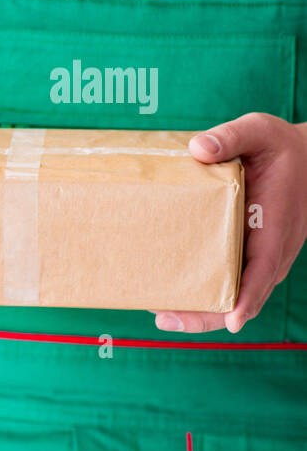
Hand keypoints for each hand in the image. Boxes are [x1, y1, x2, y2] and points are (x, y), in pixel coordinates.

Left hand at [153, 113, 306, 332]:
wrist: (303, 158)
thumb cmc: (279, 147)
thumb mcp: (259, 131)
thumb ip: (231, 136)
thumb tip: (198, 148)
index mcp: (276, 226)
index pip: (265, 269)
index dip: (249, 296)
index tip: (232, 319)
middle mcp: (270, 250)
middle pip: (244, 296)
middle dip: (207, 316)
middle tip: (164, 318)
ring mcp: (259, 256)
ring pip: (234, 295)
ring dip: (200, 310)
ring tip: (158, 313)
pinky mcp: (246, 255)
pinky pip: (228, 282)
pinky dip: (202, 293)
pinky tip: (168, 295)